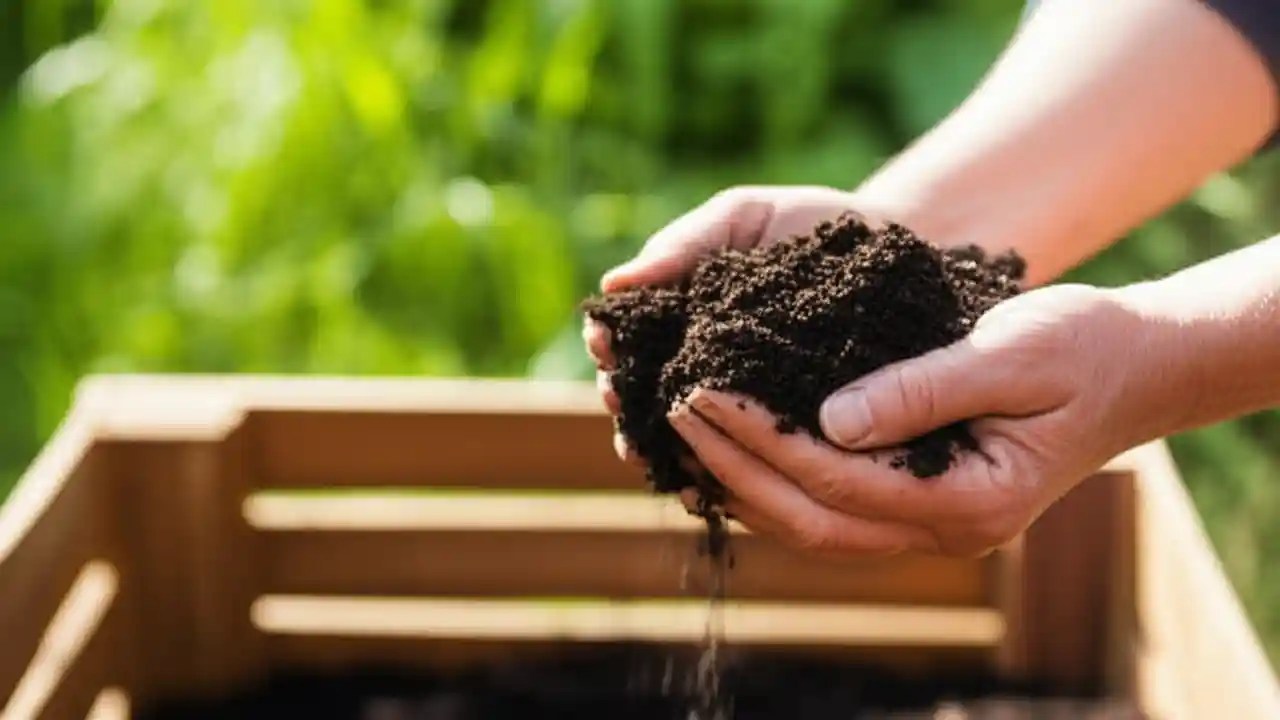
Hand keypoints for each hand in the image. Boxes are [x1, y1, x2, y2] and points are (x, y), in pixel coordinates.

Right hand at [583, 185, 887, 462]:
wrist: (893, 249)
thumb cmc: (808, 226)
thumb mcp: (743, 219)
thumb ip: (685, 244)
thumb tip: (613, 285)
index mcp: (682, 319)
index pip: (629, 340)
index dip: (609, 345)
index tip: (604, 344)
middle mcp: (703, 370)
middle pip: (646, 397)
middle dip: (627, 402)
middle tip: (620, 400)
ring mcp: (741, 407)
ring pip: (687, 441)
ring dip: (662, 450)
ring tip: (650, 455)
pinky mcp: (785, 436)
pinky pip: (744, 466)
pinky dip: (718, 482)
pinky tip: (700, 492)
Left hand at [667, 284, 1173, 556]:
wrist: (1133, 367)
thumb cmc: (1081, 347)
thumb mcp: (1010, 353)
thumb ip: (922, 388)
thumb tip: (828, 420)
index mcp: (970, 499)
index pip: (838, 478)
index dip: (762, 437)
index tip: (702, 390)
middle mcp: (946, 530)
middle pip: (813, 518)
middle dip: (735, 465)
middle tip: (671, 409)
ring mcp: (933, 526)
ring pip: (816, 527)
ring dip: (745, 484)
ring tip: (681, 435)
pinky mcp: (919, 503)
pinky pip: (833, 508)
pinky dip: (777, 484)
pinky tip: (733, 451)